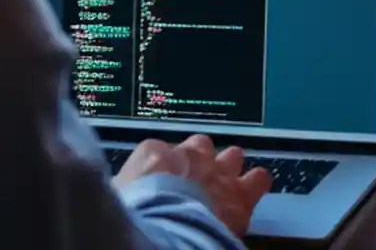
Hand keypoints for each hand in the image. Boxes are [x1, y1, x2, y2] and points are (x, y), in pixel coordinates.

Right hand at [113, 135, 272, 235]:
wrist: (167, 228)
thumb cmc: (137, 214)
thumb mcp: (118, 196)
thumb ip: (126, 187)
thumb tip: (123, 192)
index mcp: (154, 153)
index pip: (160, 151)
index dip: (163, 168)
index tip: (161, 181)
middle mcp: (189, 155)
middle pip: (199, 146)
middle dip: (200, 159)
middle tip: (196, 177)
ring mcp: (218, 171)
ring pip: (231, 156)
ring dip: (230, 166)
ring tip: (228, 180)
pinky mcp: (240, 193)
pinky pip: (258, 179)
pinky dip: (256, 182)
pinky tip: (255, 187)